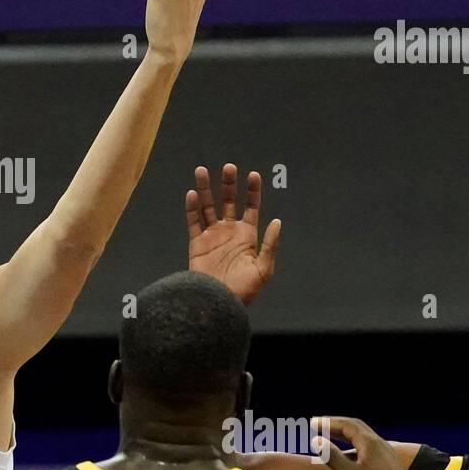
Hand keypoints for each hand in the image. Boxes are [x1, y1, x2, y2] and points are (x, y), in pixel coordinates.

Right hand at [186, 164, 281, 305]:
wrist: (217, 302)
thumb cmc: (244, 289)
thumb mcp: (263, 269)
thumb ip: (269, 244)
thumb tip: (277, 221)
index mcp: (247, 235)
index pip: (252, 207)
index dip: (252, 191)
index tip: (253, 175)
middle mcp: (229, 231)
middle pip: (228, 201)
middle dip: (229, 184)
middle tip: (229, 167)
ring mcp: (212, 235)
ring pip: (208, 206)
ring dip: (205, 189)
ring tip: (202, 170)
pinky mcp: (197, 242)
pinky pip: (193, 221)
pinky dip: (192, 208)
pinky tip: (192, 194)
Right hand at [312, 416, 412, 469]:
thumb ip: (332, 456)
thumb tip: (316, 440)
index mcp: (371, 443)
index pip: (347, 425)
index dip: (328, 422)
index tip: (312, 423)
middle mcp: (381, 445)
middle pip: (357, 427)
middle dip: (337, 424)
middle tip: (320, 425)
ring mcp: (387, 455)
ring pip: (364, 437)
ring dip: (346, 434)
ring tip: (331, 437)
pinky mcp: (389, 465)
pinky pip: (369, 447)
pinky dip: (354, 445)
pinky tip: (349, 456)